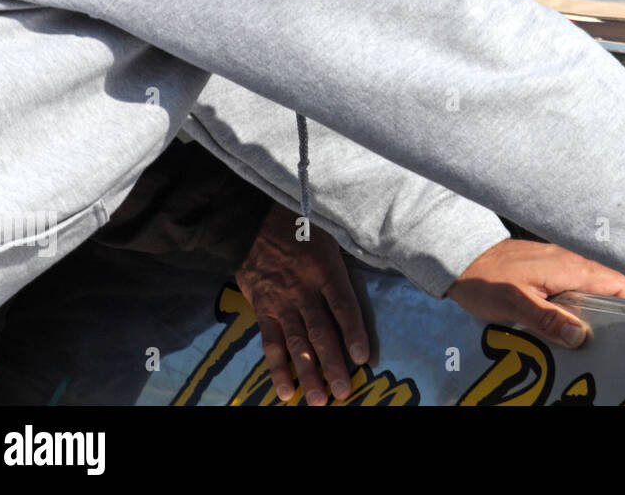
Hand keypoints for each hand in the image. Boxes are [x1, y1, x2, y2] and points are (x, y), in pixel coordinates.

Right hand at [234, 203, 370, 404]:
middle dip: (333, 365)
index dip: (354, 333)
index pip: (343, 306)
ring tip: (319, 401)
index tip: (365, 358)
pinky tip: (286, 390)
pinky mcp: (262, 310)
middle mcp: (302, 290)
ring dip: (308, 374)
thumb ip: (346, 263)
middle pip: (321, 332)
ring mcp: (281, 303)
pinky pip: (271, 343)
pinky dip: (278, 368)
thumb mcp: (331, 235)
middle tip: (344, 392)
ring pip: (296, 343)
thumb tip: (372, 279)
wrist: (251, 223)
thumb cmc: (300, 227)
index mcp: (324, 269)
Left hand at [446, 240, 624, 348]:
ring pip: (591, 287)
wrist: (462, 257)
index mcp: (570, 268)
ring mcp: (560, 264)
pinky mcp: (549, 269)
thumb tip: (580, 337)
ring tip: (593, 339)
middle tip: (613, 342)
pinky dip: (579, 305)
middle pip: (609, 286)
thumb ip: (549, 319)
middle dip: (616, 312)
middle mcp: (570, 262)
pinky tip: (568, 325)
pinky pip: (575, 287)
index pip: (617, 282)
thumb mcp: (515, 304)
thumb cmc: (486, 279)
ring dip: (596, 310)